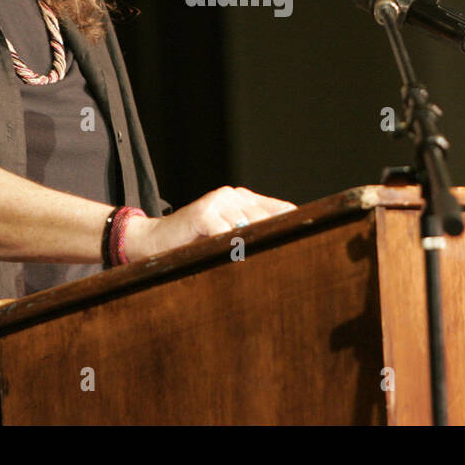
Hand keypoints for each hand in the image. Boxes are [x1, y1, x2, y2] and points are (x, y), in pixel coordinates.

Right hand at [123, 186, 295, 262]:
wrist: (150, 243)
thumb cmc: (192, 245)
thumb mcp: (225, 239)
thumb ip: (252, 239)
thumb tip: (290, 253)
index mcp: (243, 199)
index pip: (280, 210)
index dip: (295, 227)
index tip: (314, 245)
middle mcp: (233, 195)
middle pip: (268, 220)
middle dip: (278, 242)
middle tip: (293, 268)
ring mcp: (218, 201)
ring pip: (250, 227)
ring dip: (257, 248)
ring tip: (267, 269)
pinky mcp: (203, 212)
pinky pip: (227, 233)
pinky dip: (233, 250)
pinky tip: (237, 263)